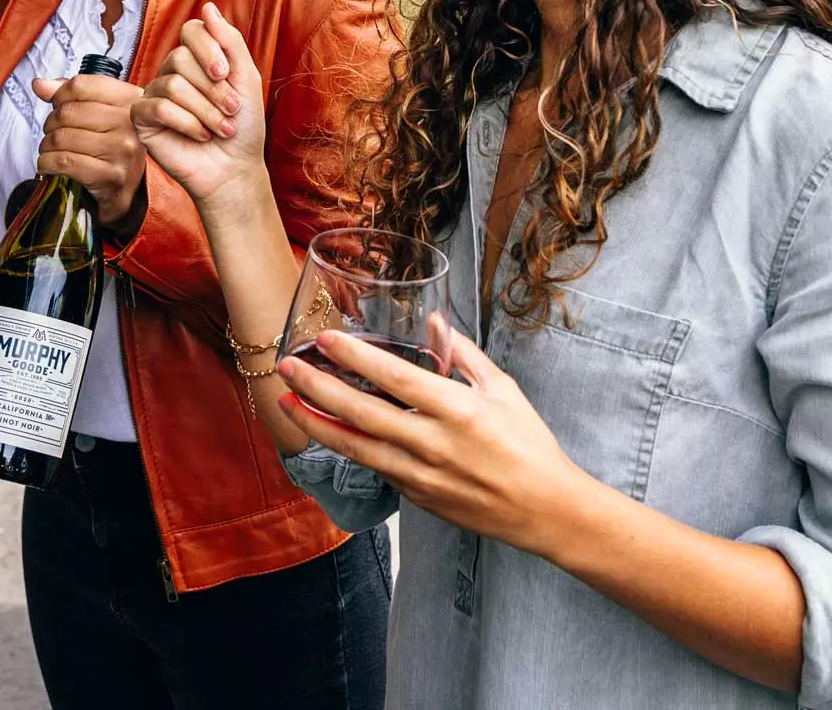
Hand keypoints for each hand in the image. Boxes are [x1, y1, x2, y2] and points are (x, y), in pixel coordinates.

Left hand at [31, 73, 146, 229]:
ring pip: (63, 137)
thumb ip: (71, 96)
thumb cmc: (113, 148)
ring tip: (50, 150)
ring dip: (47, 145)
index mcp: (130, 100)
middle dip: (51, 123)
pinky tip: (48, 164)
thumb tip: (39, 84)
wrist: (130, 192)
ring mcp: (122, 150)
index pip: (82, 85)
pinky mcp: (110, 175)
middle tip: (53, 133)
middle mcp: (130, 123)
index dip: (60, 94)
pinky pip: (64, 162)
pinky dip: (46, 163)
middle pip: (69, 112)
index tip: (57, 105)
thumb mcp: (101, 114)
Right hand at [130, 3, 265, 220]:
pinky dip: (186, 123)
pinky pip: (157, 107)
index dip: (208, 49)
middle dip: (212, 89)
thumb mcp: (246, 78)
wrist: (234, 168)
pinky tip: (200, 136)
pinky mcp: (142, 120)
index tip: (226, 75)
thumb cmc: (242, 126)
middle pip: (180, 58)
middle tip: (230, 110)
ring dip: (205, 110)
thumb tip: (208, 6)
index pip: (191, 30)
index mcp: (196, 59)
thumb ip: (230, 41)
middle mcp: (172, 72)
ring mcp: (155, 95)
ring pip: (172, 84)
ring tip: (220, 129)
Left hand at [276, 330, 589, 558]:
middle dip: (316, 389)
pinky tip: (325, 430)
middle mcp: (434, 444)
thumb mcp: (502, 390)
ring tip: (285, 403)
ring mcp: (421, 476)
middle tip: (286, 367)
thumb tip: (434, 321)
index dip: (355, 357)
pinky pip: (374, 468)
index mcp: (459, 411)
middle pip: (361, 414)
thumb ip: (463, 354)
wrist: (546, 511)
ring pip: (355, 448)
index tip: (325, 339)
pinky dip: (347, 447)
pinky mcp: (416, 498)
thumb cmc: (529, 445)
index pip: (395, 378)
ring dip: (316, 424)